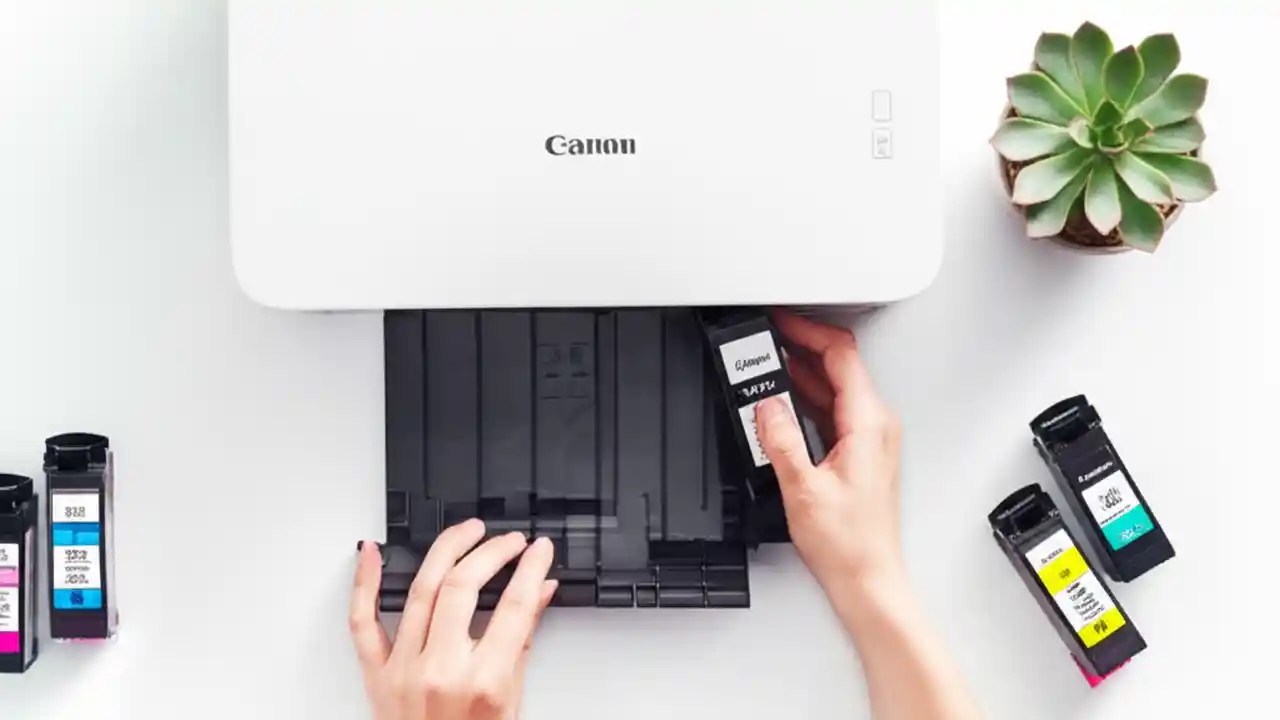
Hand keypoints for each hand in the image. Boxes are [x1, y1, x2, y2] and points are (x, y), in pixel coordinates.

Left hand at [349, 521, 557, 719]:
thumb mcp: (513, 699)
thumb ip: (523, 639)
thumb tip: (539, 593)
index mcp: (483, 683)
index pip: (514, 605)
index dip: (529, 568)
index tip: (538, 549)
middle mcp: (440, 672)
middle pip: (464, 587)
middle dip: (491, 552)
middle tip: (508, 541)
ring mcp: (404, 670)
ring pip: (420, 590)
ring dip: (445, 550)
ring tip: (467, 533)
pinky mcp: (376, 675)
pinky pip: (362, 621)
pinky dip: (363, 583)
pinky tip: (370, 553)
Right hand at [755, 311, 903, 595]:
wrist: (866, 576)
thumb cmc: (848, 543)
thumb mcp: (802, 488)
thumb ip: (781, 440)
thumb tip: (766, 405)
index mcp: (868, 423)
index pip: (841, 356)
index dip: (808, 332)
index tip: (781, 321)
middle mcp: (875, 425)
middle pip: (839, 365)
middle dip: (801, 346)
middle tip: (767, 336)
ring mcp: (868, 437)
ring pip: (833, 387)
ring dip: (801, 372)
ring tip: (767, 362)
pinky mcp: (858, 451)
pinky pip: (831, 409)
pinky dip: (805, 397)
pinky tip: (781, 399)